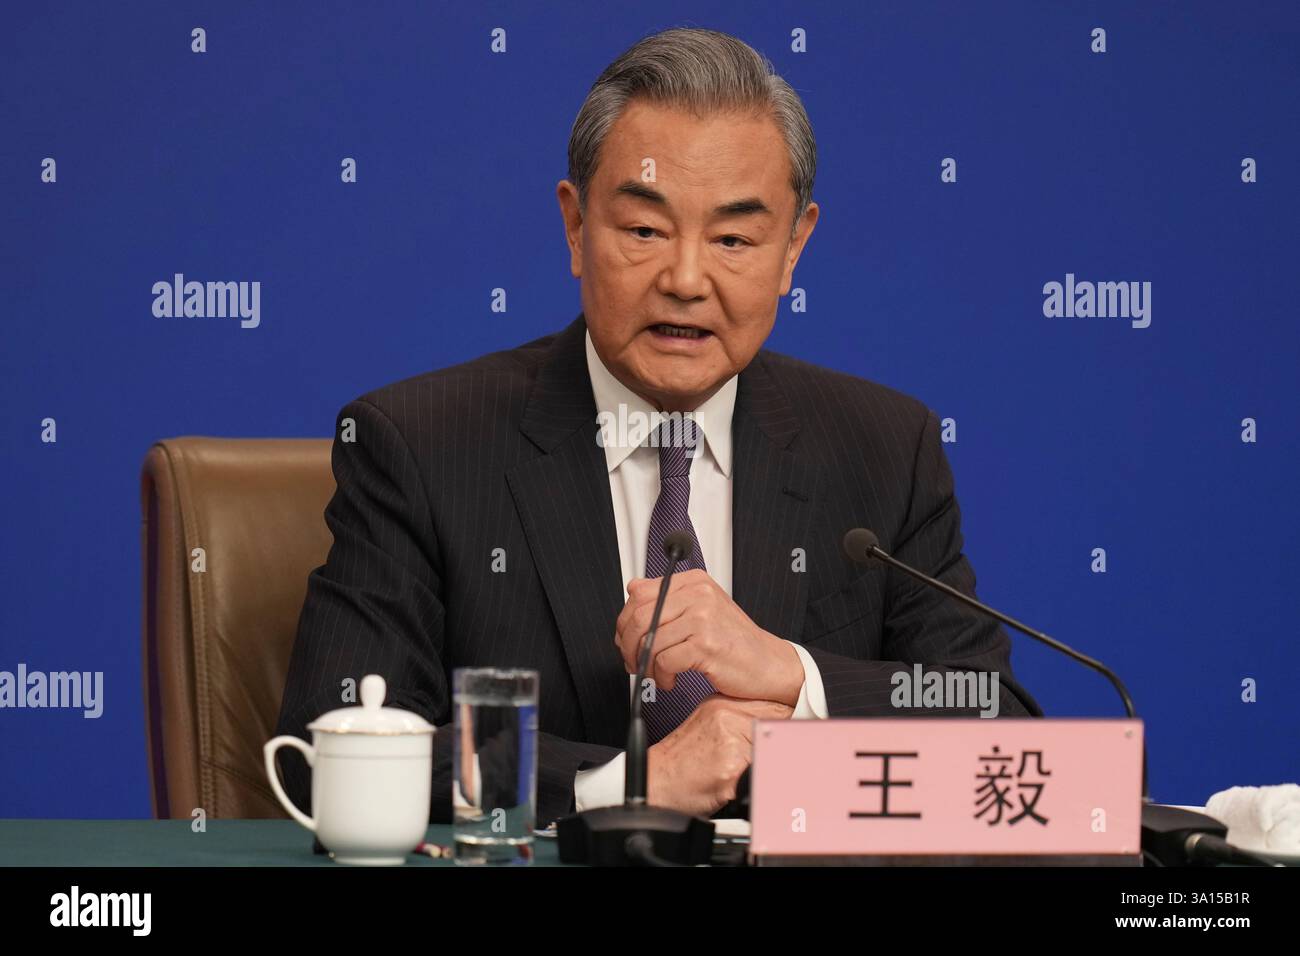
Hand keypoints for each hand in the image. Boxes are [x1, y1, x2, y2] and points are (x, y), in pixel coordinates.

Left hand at [615, 569, 804, 705]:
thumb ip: (668, 599)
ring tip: (659, 674)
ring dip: (647, 666)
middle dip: (629, 646)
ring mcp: (703, 618)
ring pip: (649, 641)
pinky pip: (664, 661)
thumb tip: (632, 589)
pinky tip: (672, 680)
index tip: (626, 640)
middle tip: (634, 662)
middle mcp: (698, 594)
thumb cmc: (735, 641)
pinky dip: (662, 677)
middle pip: (639, 617)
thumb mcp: (702, 610)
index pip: (640, 594)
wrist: (769, 664)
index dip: (625, 622)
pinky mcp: (705, 644)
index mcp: (694, 582)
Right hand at [646, 695, 793, 816]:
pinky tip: (731, 785)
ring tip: (740, 773)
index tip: (794, 731)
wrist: (656, 781)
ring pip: (772, 750)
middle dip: (782, 744)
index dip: (788, 720)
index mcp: (723, 701)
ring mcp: (729, 738)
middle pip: (780, 724)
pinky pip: (758, 775)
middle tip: (774, 757)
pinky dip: (751, 785)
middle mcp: (726, 714)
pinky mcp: (729, 765)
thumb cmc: (683, 760)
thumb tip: (778, 724)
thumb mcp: (710, 725)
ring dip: (765, 766)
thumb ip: (741, 719)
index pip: (775, 703)